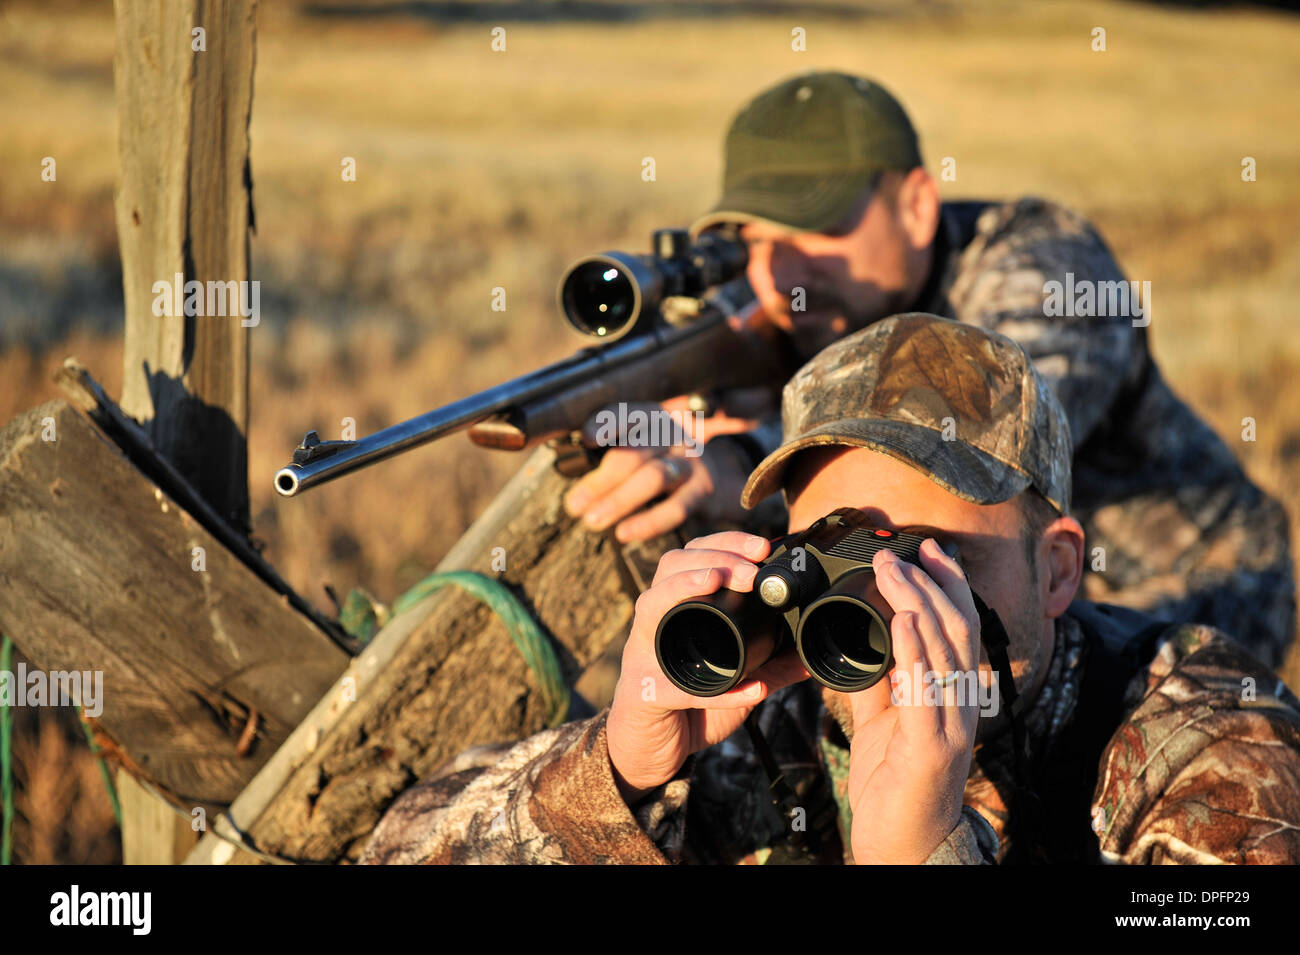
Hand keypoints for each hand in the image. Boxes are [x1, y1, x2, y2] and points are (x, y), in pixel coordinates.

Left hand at [563, 399, 755, 542]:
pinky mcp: (703, 489)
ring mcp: (691, 460)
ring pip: (654, 477)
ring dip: (619, 501)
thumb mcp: (637, 446)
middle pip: (635, 453)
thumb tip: (574, 485)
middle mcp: (672, 433)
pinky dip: (648, 522)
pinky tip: (624, 533)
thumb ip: (607, 456)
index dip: (607, 424)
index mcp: (650, 417)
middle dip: (600, 481)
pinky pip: (676, 507)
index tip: (586, 439)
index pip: (627, 414)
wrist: (714, 471)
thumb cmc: (657, 459)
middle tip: (574, 505)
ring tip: (592, 521)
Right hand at [606, 531, 810, 801]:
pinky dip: (718, 691)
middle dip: (713, 557)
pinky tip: (751, 689)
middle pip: (669, 566)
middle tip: (752, 569)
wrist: (649, 750)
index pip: (693, 555)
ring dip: (685, 586)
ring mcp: (643, 654)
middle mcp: (654, 623)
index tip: (763, 546)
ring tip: (719, 581)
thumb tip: (812, 652)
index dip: (726, 543)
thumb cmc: (688, 704)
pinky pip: (677, 687)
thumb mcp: (735, 678)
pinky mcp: (644, 693)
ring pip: (651, 606)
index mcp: (675, 609)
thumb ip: (770, 665)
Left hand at [844, 540, 982, 863]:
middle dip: (930, 582)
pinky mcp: (931, 746)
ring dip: (917, 603)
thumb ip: (879, 681)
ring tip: (893, 572)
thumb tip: (863, 638)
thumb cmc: (894, 784)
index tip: (928, 549)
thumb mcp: (881, 720)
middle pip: (957, 628)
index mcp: (952, 693)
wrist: (900, 846)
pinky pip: (925, 689)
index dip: (948, 584)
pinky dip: (914, 650)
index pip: (959, 626)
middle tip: (898, 552)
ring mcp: (951, 724)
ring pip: (945, 650)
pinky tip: (901, 621)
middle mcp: (961, 703)